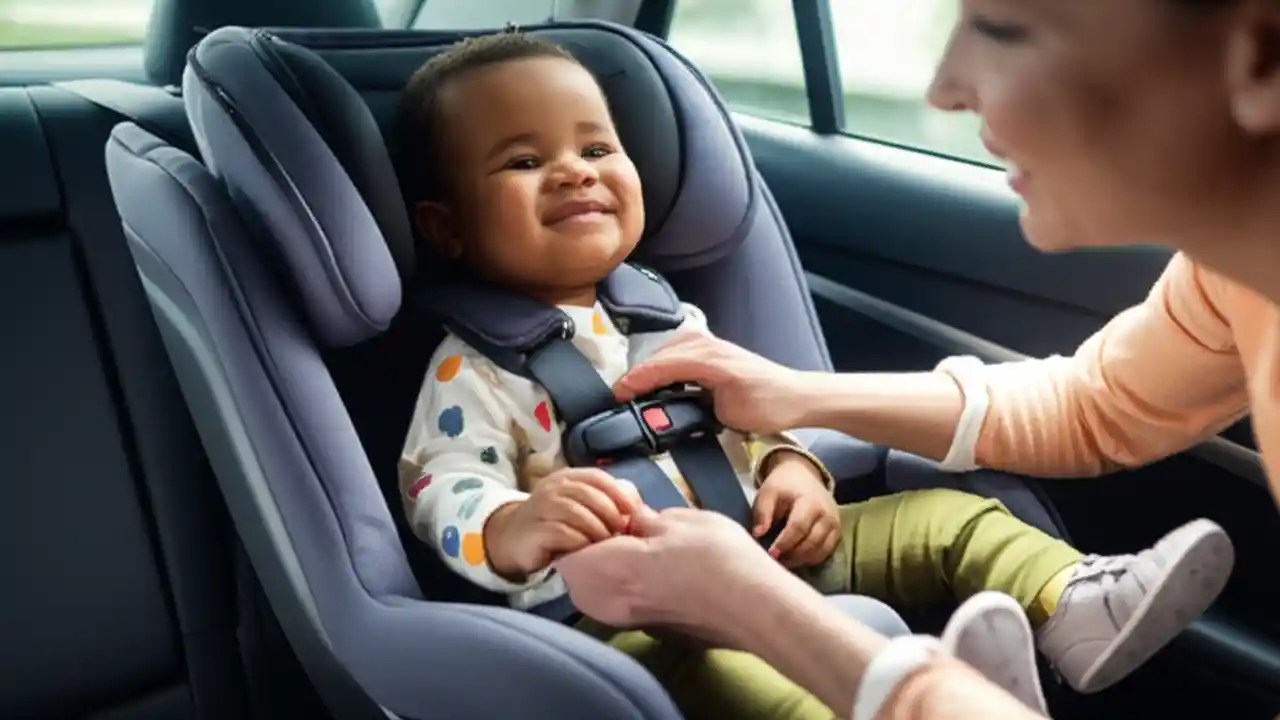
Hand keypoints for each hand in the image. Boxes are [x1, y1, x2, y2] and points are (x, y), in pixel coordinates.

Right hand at [484, 468, 640, 579]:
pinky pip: (564, 534)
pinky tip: (584, 550)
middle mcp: (553, 488)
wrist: (512, 538)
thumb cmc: (554, 523)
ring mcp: (541, 507)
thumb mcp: (578, 507)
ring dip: (597, 530)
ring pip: (578, 514)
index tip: (633, 511)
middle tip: (619, 532)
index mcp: (567, 477)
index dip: (618, 493)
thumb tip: (635, 507)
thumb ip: (603, 501)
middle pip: (590, 495)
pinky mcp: (534, 530)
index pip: (597, 477)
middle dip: (610, 514)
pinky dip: (580, 542)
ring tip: (603, 544)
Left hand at [554, 506, 793, 648]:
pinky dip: (621, 584)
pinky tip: (652, 570)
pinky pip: (614, 602)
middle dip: (589, 547)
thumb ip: (641, 519)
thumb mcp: (678, 520)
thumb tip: (626, 515)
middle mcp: (605, 601)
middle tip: (622, 526)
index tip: (605, 513)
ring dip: (604, 567)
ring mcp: (622, 620)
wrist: (754, 607)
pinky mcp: (642, 630)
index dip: (580, 525)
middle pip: (574, 571)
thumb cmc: (717, 557)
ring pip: (592, 589)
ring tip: (639, 546)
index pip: (564, 547)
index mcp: (606, 568)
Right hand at [613, 331, 810, 434]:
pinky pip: (679, 350)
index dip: (636, 380)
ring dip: (649, 368)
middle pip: (660, 355)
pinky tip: (657, 377)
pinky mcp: (715, 349)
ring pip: (668, 350)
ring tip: (633, 389)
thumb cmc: (767, 405)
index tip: (616, 396)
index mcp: (707, 358)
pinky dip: (663, 363)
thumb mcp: (727, 412)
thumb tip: (669, 408)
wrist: (796, 396)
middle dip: (637, 374)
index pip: (661, 366)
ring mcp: (711, 344)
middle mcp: (706, 345)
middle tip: (618, 397)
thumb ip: (695, 405)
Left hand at [753, 452, 839, 568]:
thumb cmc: (783, 486)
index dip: (785, 543)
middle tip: (775, 561)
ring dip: (801, 560)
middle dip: (792, 556)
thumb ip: (763, 512)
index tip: (771, 554)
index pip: (799, 527)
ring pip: (821, 552)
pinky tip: (796, 559)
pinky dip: (811, 559)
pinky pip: (827, 553)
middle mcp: (827, 515)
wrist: (803, 475)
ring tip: (783, 561)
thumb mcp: (769, 492)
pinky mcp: (837, 533)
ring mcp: (834, 525)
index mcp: (810, 502)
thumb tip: (758, 534)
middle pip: (812, 543)